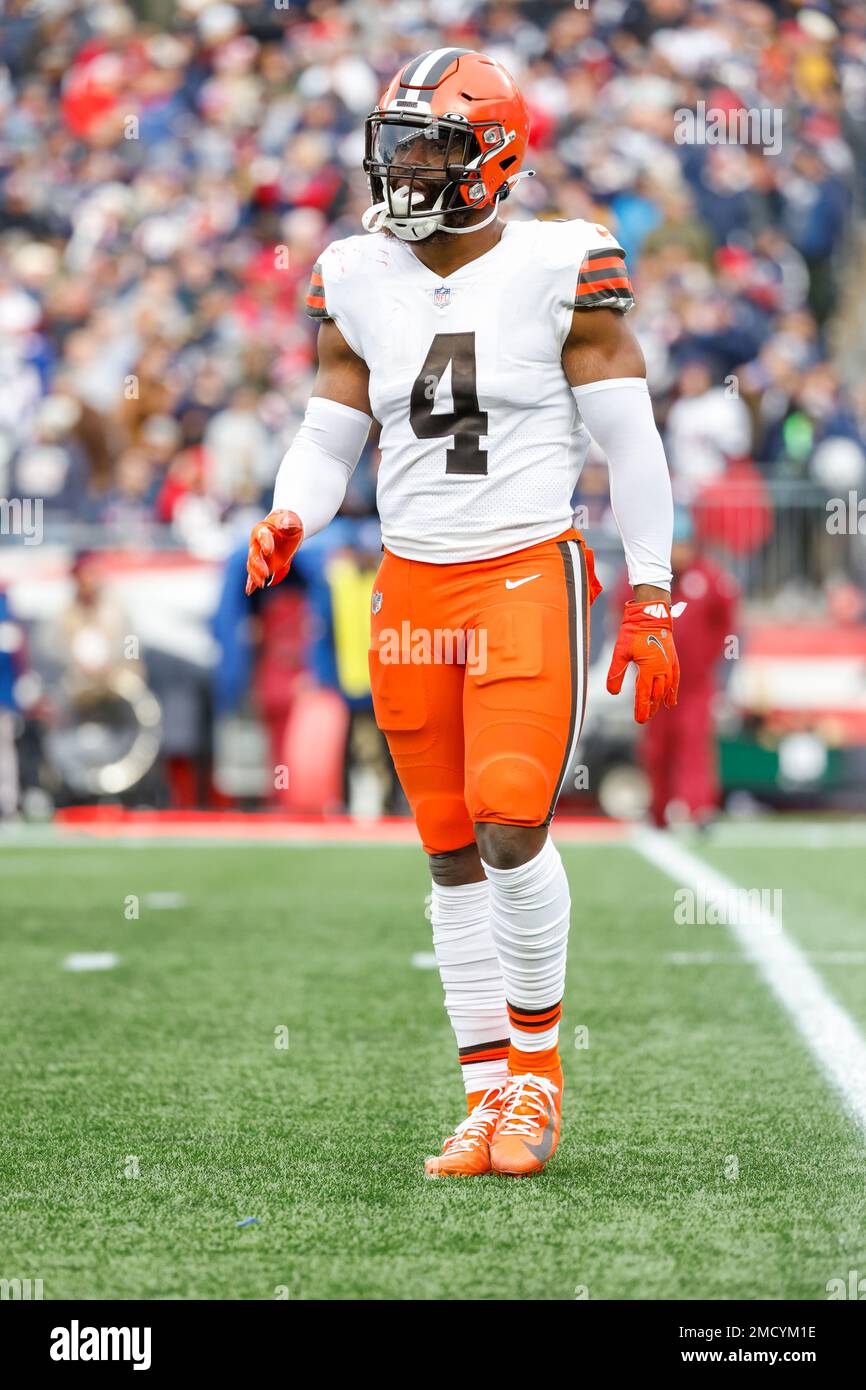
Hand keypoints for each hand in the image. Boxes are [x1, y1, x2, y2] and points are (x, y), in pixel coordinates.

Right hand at [245, 510, 303, 595]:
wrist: (286, 527)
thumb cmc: (289, 522)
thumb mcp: (292, 521)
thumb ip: (288, 522)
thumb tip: (287, 524)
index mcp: (262, 530)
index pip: (262, 536)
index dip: (265, 543)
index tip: (269, 551)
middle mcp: (256, 543)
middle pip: (254, 555)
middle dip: (258, 565)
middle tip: (265, 573)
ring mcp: (258, 555)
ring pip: (253, 567)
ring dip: (255, 576)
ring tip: (262, 584)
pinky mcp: (262, 564)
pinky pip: (254, 574)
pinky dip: (252, 583)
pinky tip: (249, 591)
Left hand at [606, 598, 679, 722]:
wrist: (651, 614)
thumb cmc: (633, 632)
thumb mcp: (620, 652)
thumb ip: (616, 673)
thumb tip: (612, 692)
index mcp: (648, 668)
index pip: (644, 695)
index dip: (641, 709)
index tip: (639, 720)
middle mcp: (661, 669)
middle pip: (657, 695)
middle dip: (651, 707)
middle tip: (644, 717)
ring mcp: (669, 664)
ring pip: (666, 689)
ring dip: (661, 701)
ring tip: (656, 710)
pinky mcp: (673, 659)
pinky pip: (675, 679)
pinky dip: (673, 691)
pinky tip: (672, 700)